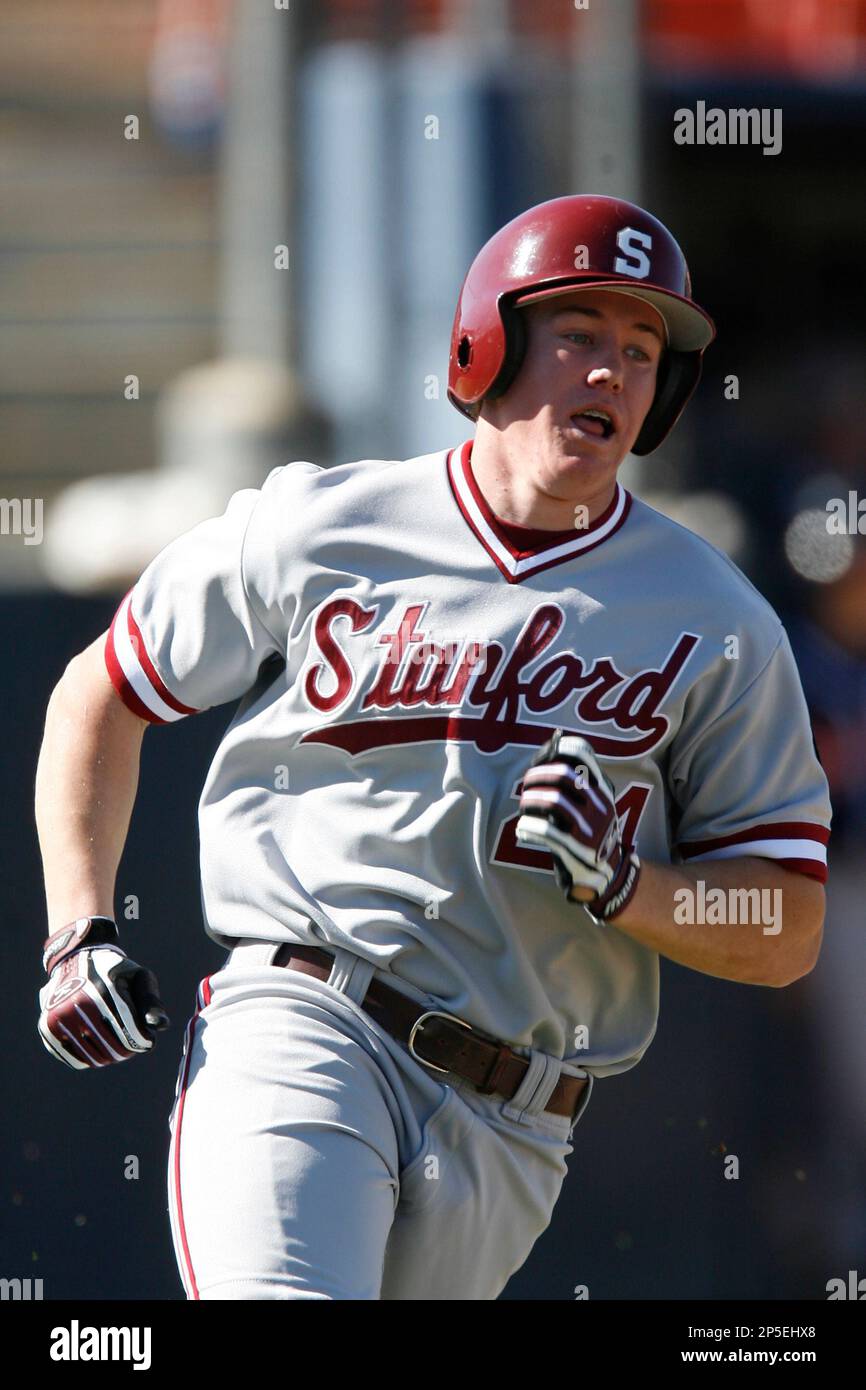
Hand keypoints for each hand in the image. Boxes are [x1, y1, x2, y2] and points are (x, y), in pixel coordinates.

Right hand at [38, 943, 169, 1069]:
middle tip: (132, 1044)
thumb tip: (160, 1027)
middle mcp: (80, 1004)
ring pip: (95, 1058)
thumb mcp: (139, 977)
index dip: (145, 1042)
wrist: (76, 960)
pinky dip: (90, 1058)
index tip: (148, 1040)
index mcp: (105, 990)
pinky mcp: (48, 1028)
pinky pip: (76, 1060)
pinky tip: (97, 1044)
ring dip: (110, 1056)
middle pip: (114, 1049)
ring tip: (117, 1043)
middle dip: (129, 1050)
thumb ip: (151, 1002)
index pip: (132, 1034)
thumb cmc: (115, 971)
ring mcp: (61, 1017)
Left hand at [515, 729, 640, 923]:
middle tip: (525, 784)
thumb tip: (551, 751)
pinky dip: (529, 827)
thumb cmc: (592, 834)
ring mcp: (589, 827)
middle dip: (537, 776)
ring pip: (553, 800)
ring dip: (530, 800)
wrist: (608, 874)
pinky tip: (522, 829)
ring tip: (523, 806)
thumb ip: (579, 785)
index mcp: (603, 792)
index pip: (584, 758)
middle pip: (564, 776)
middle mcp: (599, 806)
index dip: (560, 750)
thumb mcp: (595, 807)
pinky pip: (546, 831)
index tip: (543, 757)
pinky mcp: (576, 848)